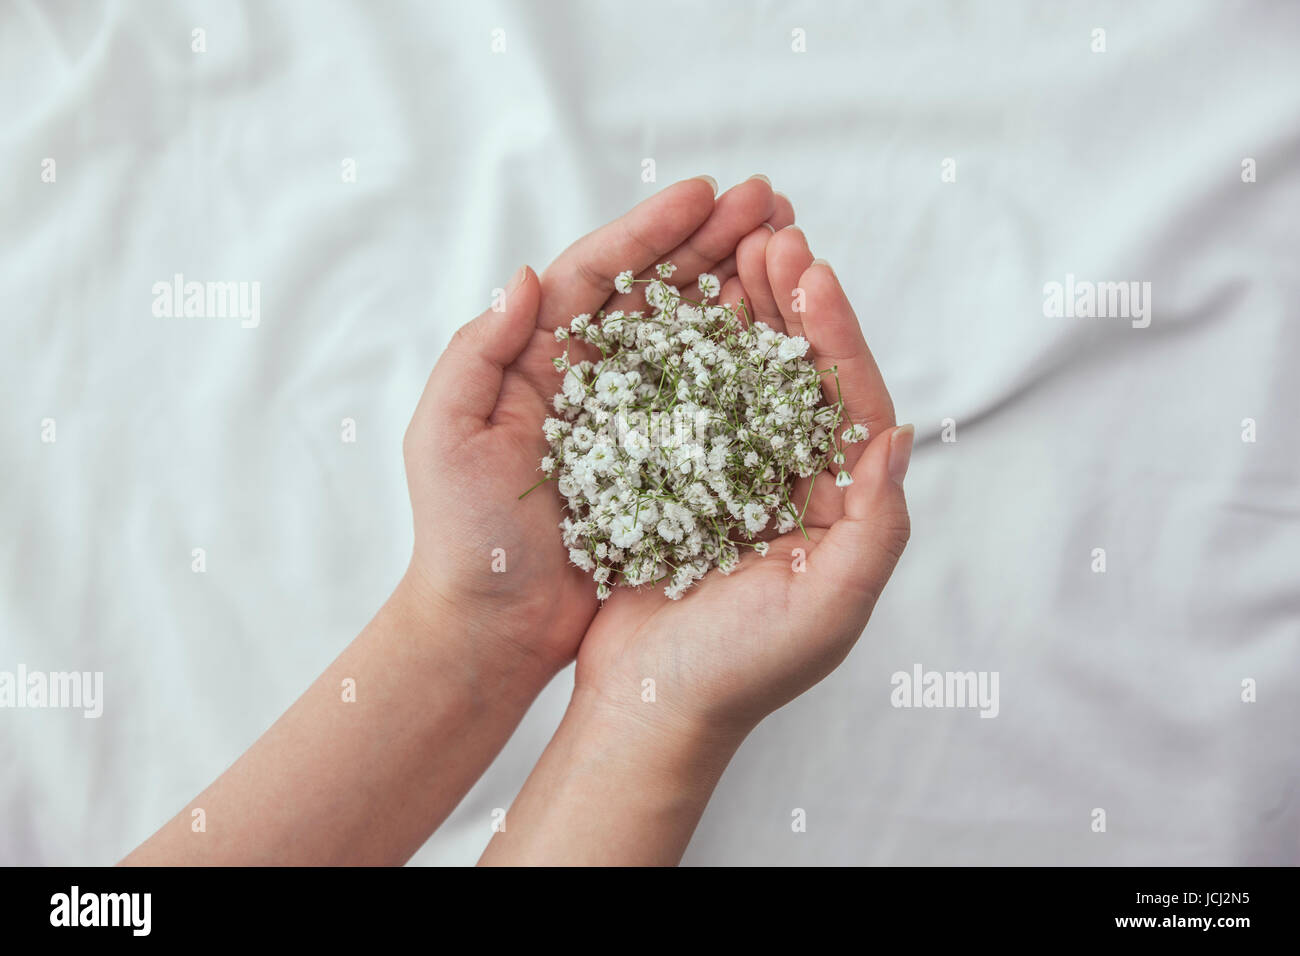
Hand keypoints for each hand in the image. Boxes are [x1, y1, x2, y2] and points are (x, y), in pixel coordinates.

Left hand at [399, 176, 783, 672]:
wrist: (495, 626)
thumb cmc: (461, 535)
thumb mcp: (446, 436)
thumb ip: (477, 353)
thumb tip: (522, 276)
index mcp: (535, 356)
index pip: (595, 274)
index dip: (650, 230)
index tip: (705, 194)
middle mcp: (587, 375)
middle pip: (654, 292)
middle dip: (711, 243)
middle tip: (772, 203)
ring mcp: (630, 417)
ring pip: (689, 337)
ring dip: (738, 290)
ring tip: (790, 250)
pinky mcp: (662, 462)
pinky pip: (708, 402)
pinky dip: (744, 364)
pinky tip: (784, 337)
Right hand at [574, 225, 913, 738]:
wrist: (648, 708)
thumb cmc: (741, 673)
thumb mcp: (828, 611)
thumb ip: (875, 529)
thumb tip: (897, 438)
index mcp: (842, 510)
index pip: (851, 405)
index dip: (837, 337)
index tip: (813, 274)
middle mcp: (795, 485)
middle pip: (802, 377)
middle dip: (792, 306)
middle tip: (772, 239)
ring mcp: (735, 477)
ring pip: (747, 379)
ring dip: (744, 315)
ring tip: (732, 252)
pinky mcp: (679, 479)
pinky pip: (690, 402)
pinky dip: (687, 353)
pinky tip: (677, 308)